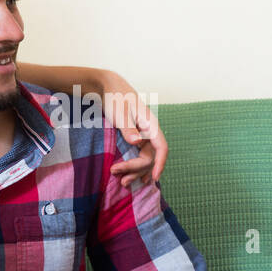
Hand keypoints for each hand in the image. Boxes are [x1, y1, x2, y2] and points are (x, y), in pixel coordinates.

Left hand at [97, 70, 167, 187]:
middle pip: (151, 156)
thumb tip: (137, 142)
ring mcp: (144, 135)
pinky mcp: (137, 137)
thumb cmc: (115, 97)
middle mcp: (150, 131)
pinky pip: (140, 156)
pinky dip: (135, 167)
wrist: (109, 87)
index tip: (154, 177)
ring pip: (146, 158)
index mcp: (150, 124)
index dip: (160, 163)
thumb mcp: (120, 112)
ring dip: (136, 172)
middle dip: (138, 170)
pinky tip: (131, 177)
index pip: (162, 147)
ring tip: (122, 183)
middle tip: (119, 179)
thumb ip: (128, 128)